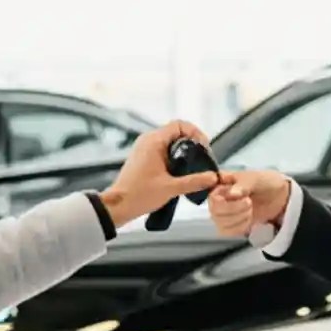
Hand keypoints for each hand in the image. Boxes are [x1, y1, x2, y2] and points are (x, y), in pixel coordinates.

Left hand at [100, 120, 220, 227]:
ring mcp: (144, 148)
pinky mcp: (143, 158)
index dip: (195, 133)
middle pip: (176, 132)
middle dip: (191, 143)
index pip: (179, 124)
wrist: (118, 206)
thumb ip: (194, 181)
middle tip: (201, 158)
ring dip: (183, 152)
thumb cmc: (139, 195)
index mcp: (154, 141)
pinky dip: (174, 157)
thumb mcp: (171, 188)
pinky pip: (163, 150)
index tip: (204, 147)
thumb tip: (212, 177)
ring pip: (170, 142)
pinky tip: (180, 172)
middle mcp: (148, 140)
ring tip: (193, 167)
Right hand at [206, 170, 291, 236]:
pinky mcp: (231, 225)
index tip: (235, 196)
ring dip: (239, 218)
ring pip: (220, 223)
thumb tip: (231, 194)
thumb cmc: (265, 182)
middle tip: (249, 202)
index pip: (211, 195)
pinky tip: (249, 219)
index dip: (219, 200)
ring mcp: (224, 213)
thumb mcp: (255, 178)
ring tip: (250, 210)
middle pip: (215, 211)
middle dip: (234, 209)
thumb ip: (243, 185)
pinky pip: (227, 232)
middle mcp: (219, 198)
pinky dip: (240, 227)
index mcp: (221, 183)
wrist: (280, 196)